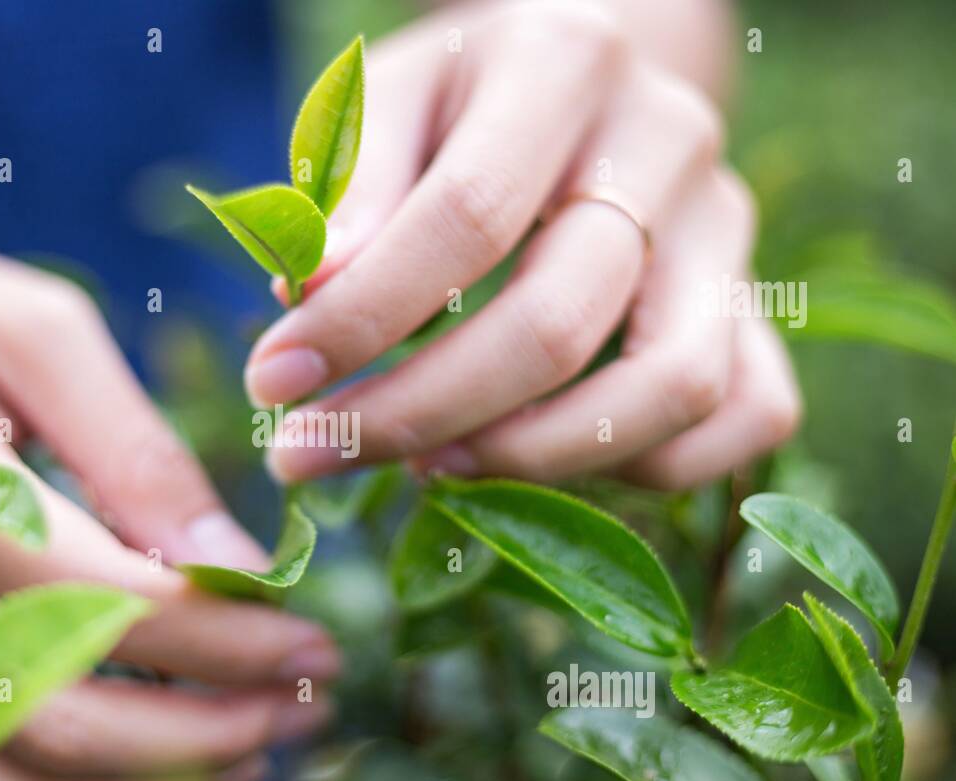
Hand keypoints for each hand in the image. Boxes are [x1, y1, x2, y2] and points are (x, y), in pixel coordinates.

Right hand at [0, 222, 337, 780]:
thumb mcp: (38, 331)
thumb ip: (132, 450)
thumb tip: (229, 566)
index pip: (78, 583)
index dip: (208, 629)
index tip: (304, 637)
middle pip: (41, 699)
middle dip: (195, 723)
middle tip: (300, 706)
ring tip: (250, 750)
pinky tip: (161, 768)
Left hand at [246, 0, 799, 490]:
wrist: (575, 87)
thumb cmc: (454, 106)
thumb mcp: (377, 108)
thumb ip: (343, 196)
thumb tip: (306, 306)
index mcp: (562, 63)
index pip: (464, 219)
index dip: (359, 321)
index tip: (270, 384)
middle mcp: (666, 141)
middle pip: (558, 321)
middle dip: (416, 412)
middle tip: (310, 455)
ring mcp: (728, 229)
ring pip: (672, 386)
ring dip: (532, 459)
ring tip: (424, 467)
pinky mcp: (757, 303)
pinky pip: (745, 416)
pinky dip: (645, 469)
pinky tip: (533, 463)